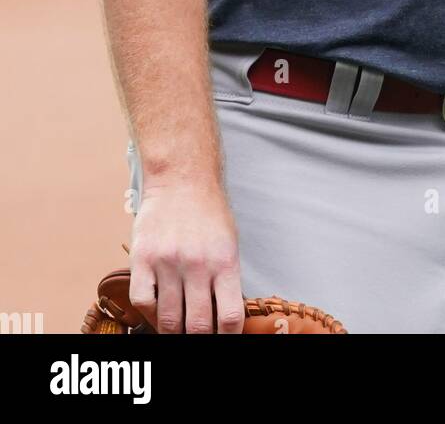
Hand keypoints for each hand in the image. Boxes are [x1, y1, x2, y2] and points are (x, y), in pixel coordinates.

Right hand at [129, 179, 244, 332]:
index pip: (228, 317)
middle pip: (196, 326)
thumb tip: (224, 320)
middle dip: (198, 339)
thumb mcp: (229, 243)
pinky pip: (142, 301)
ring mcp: (167, 262)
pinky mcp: (142, 258)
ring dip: (173, 332)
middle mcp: (196, 264)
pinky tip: (157, 312)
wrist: (182, 178)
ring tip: (177, 330)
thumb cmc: (208, 212)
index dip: (226, 338)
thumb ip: (226, 280)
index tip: (222, 340)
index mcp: (224, 261)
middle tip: (196, 336)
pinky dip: (149, 315)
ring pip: (168, 319)